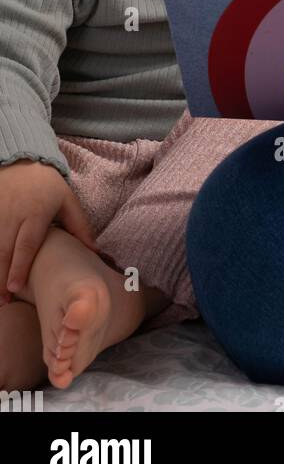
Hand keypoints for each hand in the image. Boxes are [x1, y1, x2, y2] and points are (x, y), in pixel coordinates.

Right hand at [0, 159, 98, 301]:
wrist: (20, 162)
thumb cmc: (47, 185)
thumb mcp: (67, 200)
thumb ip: (80, 226)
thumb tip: (95, 252)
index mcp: (35, 213)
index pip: (26, 244)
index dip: (20, 267)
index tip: (16, 288)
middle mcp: (13, 216)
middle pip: (4, 251)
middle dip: (1, 278)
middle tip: (4, 302)